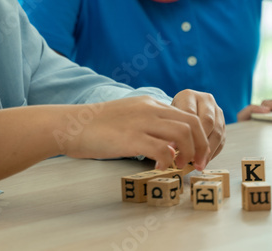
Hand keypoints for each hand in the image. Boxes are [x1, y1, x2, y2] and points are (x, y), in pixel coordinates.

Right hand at [59, 93, 222, 171]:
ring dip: (190, 154)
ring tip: (183, 168)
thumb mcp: (126, 118)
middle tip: (200, 165)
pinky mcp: (131, 138)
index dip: (198, 137)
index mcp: (149, 103)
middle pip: (192, 124)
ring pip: (183, 134)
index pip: (187, 115)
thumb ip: (146, 126)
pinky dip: (169, 161)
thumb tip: (166, 145)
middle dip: (202, 147)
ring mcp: (141, 122)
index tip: (197, 155)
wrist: (70, 125)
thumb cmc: (94, 126)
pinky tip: (161, 168)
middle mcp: (149, 109)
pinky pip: (163, 149)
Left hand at [169, 90, 224, 169]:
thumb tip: (170, 149)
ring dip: (208, 151)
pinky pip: (222, 138)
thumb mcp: (167, 118)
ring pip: (217, 131)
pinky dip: (214, 151)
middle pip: (207, 122)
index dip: (184, 133)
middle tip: (191, 160)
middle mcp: (205, 99)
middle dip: (199, 144)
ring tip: (198, 164)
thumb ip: (169, 129)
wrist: (182, 109)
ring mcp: (216, 110)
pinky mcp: (222, 121)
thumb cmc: (172, 116)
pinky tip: (205, 160)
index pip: (189, 113)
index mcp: (188, 95)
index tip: (175, 150)